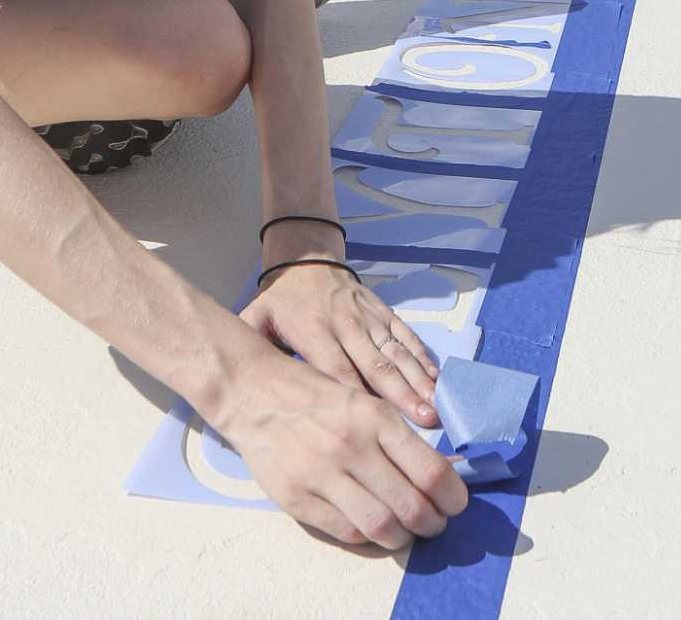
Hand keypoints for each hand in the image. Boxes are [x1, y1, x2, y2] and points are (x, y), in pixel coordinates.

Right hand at [217, 282, 467, 549]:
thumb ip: (399, 437)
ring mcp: (322, 475)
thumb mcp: (364, 401)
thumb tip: (441, 472)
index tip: (455, 503)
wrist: (254, 394)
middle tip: (435, 522)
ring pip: (382, 527)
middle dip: (433, 523)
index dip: (453, 497)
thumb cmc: (317, 396)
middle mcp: (351, 446)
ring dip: (403, 537)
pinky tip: (371, 525)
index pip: (431, 472)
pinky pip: (347, 532)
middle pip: (412, 507)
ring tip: (406, 530)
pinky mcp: (297, 498)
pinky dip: (368, 536)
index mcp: (375, 417)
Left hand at [243, 260, 441, 425]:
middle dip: (401, 394)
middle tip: (424, 422)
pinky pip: (406, 335)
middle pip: (375, 364)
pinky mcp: (383, 310)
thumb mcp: (257, 318)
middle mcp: (345, 323)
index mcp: (312, 330)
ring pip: (396, 351)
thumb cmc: (281, 300)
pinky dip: (423, 356)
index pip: (337, 368)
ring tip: (436, 406)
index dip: (356, 395)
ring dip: (418, 380)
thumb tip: (242, 387)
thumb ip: (252, 346)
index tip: (375, 424)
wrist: (305, 257)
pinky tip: (438, 379)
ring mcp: (367, 316)